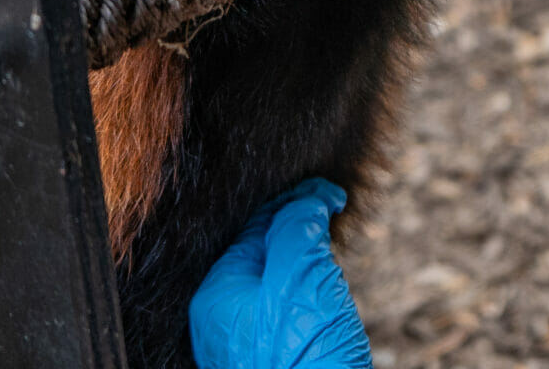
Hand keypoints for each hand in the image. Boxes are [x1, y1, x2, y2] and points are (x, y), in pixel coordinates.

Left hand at [189, 178, 373, 368]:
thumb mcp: (303, 275)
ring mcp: (243, 346)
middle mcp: (221, 321)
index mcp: (216, 295)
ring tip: (330, 262)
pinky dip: (306, 298)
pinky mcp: (268, 362)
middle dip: (297, 234)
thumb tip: (306, 199)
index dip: (294, 204)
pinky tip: (326, 304)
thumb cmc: (306, 355)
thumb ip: (297, 227)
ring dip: (304, 265)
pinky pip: (282, 316)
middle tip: (333, 221)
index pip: (253, 227)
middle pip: (261, 255)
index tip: (330, 197)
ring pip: (274, 286)